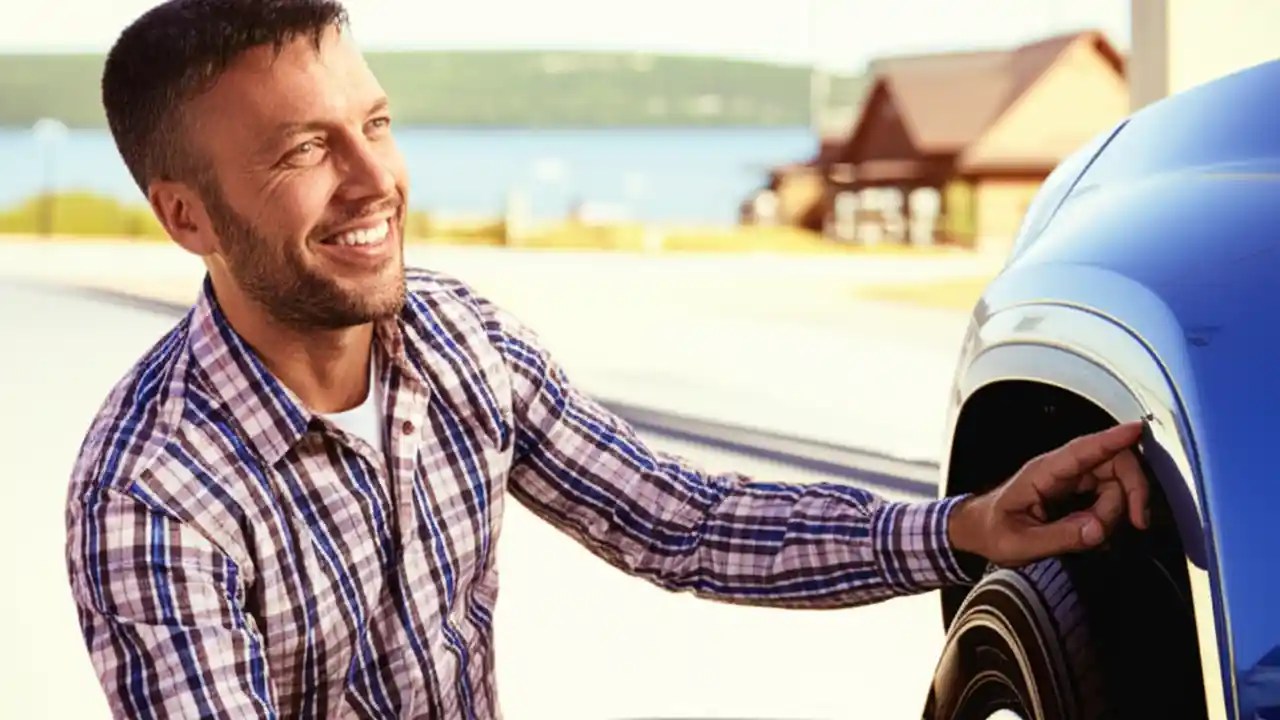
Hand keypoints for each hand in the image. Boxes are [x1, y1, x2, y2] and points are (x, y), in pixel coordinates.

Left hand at [947, 421, 1149, 567]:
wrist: (978, 530)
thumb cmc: (992, 531)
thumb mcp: (1020, 542)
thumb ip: (1059, 537)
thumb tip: (1097, 530)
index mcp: (1042, 473)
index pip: (1082, 450)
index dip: (1111, 439)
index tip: (1137, 430)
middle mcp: (1059, 470)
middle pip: (1111, 462)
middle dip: (1131, 490)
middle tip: (1136, 523)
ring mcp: (1069, 478)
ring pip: (1113, 481)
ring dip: (1118, 509)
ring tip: (1092, 535)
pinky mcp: (1075, 490)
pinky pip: (1107, 494)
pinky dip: (1112, 513)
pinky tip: (1096, 532)